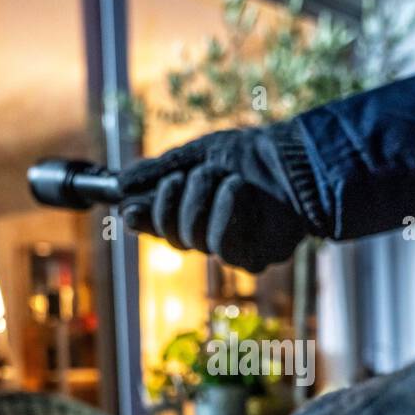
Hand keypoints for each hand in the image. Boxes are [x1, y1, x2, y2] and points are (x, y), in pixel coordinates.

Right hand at [118, 126, 314, 272]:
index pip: (159, 224)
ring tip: (224, 177)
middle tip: (187, 176)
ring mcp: (231, 249)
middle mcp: (209, 234)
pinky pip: (220, 246)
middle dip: (172, 201)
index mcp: (194, 212)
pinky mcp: (252, 259)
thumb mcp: (196, 155)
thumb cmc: (250, 156)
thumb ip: (158, 171)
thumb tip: (119, 184)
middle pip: (171, 235)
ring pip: (192, 240)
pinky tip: (238, 189)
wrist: (294, 160)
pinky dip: (224, 212)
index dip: (142, 217)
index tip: (127, 205)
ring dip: (201, 200)